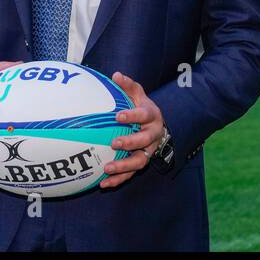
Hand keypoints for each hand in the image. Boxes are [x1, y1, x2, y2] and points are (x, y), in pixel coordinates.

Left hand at [100, 72, 163, 189]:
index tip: (118, 116)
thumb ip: (128, 85)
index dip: (132, 116)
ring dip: (124, 166)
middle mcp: (153, 135)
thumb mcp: (138, 94)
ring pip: (139, 161)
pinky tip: (103, 184)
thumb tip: (115, 75)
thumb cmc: (141, 107)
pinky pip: (131, 174)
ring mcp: (148, 151)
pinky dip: (118, 179)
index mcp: (152, 116)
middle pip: (144, 140)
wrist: (156, 125)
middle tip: (115, 143)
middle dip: (130, 142)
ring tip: (107, 168)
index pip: (144, 115)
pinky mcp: (141, 162)